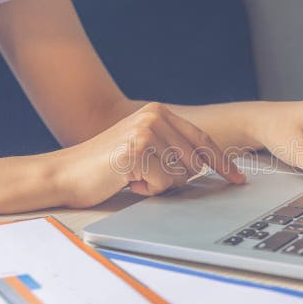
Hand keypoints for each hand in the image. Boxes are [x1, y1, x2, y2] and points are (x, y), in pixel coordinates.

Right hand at [50, 103, 244, 207]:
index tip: (238, 178)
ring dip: (158, 185)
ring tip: (132, 176)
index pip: (202, 140)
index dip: (222, 163)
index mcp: (159, 113)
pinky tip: (126, 180)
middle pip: (195, 162)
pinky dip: (146, 190)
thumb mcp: (143, 150)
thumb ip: (171, 150)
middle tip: (142, 176)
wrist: (65, 174)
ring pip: (181, 174)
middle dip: (173, 179)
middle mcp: (156, 116)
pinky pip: (163, 183)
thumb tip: (205, 165)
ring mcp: (147, 131)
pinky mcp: (138, 149)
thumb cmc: (104, 168)